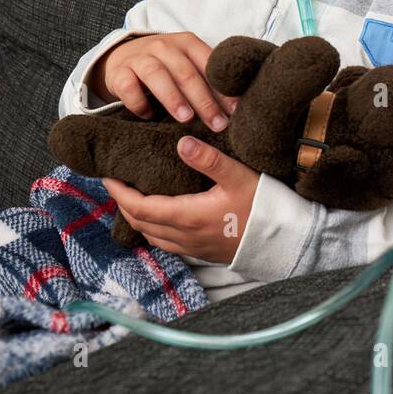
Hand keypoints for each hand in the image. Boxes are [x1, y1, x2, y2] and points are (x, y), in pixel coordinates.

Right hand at [94, 32, 237, 130]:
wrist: (123, 57)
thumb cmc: (167, 66)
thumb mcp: (188, 65)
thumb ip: (208, 79)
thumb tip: (237, 108)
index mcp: (188, 43)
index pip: (209, 65)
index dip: (223, 89)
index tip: (236, 112)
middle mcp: (164, 46)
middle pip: (186, 72)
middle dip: (204, 100)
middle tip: (217, 123)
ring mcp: (140, 58)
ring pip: (157, 75)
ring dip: (173, 97)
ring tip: (186, 119)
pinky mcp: (119, 72)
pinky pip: (128, 86)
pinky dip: (138, 102)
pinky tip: (148, 116)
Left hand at [102, 136, 259, 262]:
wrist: (284, 239)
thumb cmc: (264, 206)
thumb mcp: (239, 176)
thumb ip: (209, 159)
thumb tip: (182, 142)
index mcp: (187, 216)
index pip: (139, 207)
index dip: (119, 193)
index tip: (108, 176)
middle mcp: (184, 236)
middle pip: (140, 222)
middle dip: (123, 203)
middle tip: (117, 183)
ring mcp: (192, 247)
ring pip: (151, 235)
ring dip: (137, 217)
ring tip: (134, 197)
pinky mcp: (202, 252)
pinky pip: (166, 243)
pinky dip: (153, 229)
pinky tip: (161, 217)